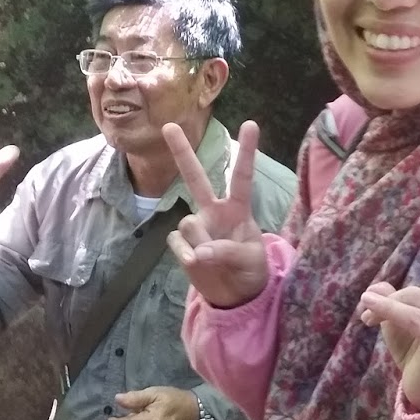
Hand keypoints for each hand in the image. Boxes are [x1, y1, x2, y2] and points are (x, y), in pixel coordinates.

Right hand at [163, 120, 269, 308]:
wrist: (234, 296)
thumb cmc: (250, 270)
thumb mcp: (249, 260)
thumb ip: (226, 252)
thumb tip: (198, 253)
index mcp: (238, 209)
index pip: (242, 177)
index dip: (247, 152)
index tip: (250, 123)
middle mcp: (214, 211)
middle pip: (196, 178)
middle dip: (182, 152)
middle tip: (169, 126)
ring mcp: (196, 226)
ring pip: (189, 222)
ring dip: (200, 242)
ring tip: (213, 259)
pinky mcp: (182, 244)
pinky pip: (176, 240)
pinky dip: (184, 252)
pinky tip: (192, 262)